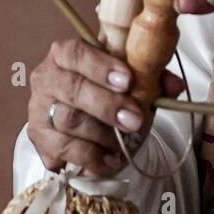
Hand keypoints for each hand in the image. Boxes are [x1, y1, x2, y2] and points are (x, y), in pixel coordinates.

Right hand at [27, 39, 185, 176]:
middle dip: (107, 106)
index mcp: (64, 53)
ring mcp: (38, 109)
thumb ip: (150, 76)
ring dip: (100, 135)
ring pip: (67, 122)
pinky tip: (109, 160)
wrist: (81, 112)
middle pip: (72, 90)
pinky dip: (89, 158)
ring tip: (123, 144)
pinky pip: (62, 150)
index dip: (100, 66)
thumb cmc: (105, 87)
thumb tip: (175, 86)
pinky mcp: (39, 138)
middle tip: (135, 120)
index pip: (76, 53)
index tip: (127, 80)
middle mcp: (46, 78)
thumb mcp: (128, 76)